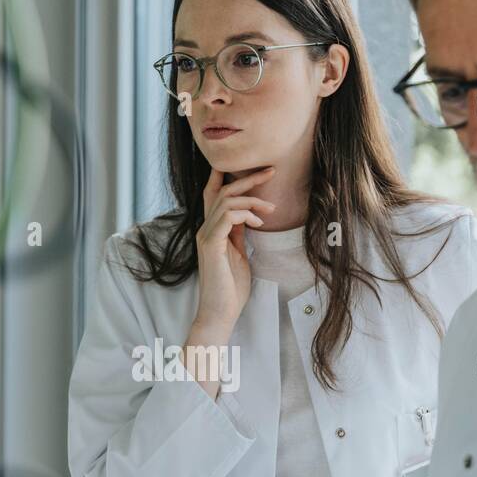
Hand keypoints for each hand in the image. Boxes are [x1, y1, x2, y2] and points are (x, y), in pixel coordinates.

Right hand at [192, 166, 276, 335]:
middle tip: (271, 170)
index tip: (248, 165)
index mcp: (211, 230)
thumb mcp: (239, 254)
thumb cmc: (231, 288)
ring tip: (271, 209)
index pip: (213, 194)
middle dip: (248, 178)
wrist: (220, 312)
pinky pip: (228, 216)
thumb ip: (239, 234)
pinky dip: (246, 214)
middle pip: (222, 191)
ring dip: (253, 200)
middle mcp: (205, 229)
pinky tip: (259, 223)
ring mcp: (206, 236)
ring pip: (227, 201)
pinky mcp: (211, 245)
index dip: (224, 175)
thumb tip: (249, 216)